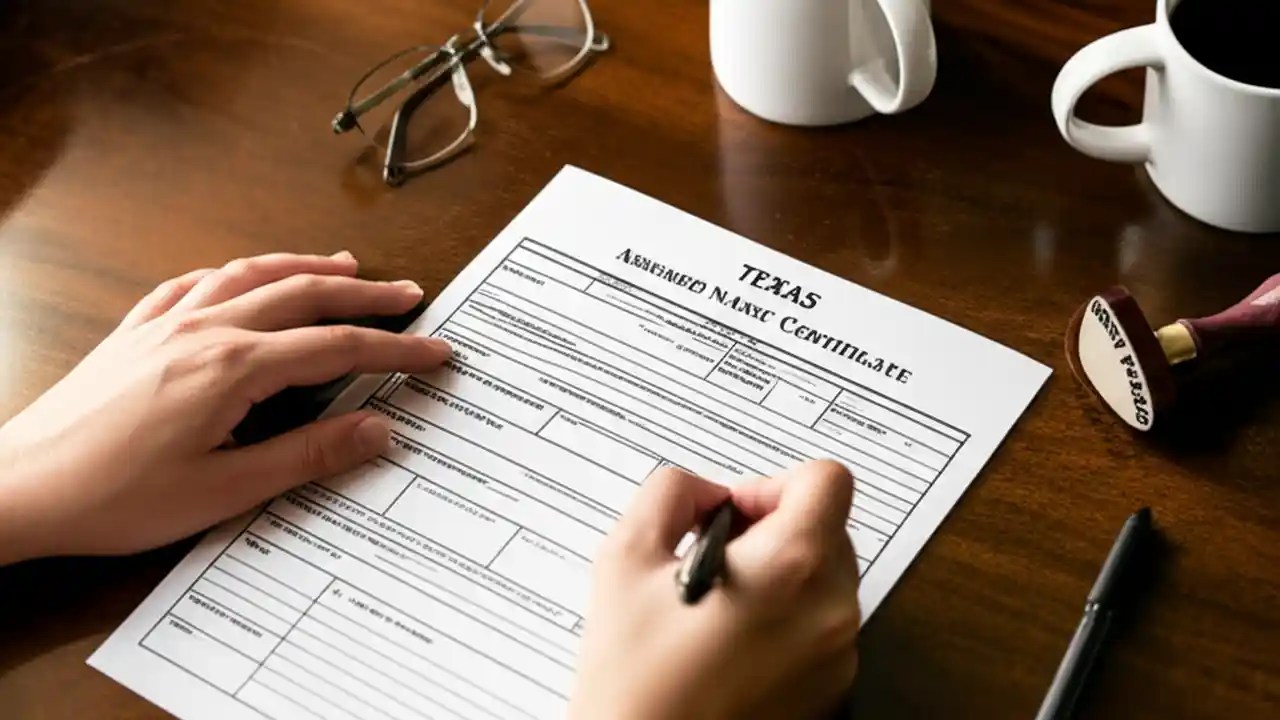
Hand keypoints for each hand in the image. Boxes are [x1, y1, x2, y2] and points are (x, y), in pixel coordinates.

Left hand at [0, 252, 449, 565]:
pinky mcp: (135, 331)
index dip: (394, 349)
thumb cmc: (113, 497)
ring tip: (344, 265)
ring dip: (304, 266)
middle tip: (407, 295)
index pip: (337, 347)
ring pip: (251, 274)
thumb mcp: (225, 489)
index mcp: (233, 368)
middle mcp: (204, 330)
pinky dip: (234, 272)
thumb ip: (309, 455)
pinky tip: (242, 276)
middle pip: (303, 294)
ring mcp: (166, 324)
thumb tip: (377, 431)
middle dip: (364, 293)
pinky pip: (194, 281)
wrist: (19, 488)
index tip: (435, 351)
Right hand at [570, 460, 860, 719]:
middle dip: (770, 531)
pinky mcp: (829, 694)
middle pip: (827, 529)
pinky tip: (725, 646)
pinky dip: (780, 625)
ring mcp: (836, 659)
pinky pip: (817, 631)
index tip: (733, 513)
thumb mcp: (626, 558)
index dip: (772, 484)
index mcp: (793, 567)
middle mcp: (830, 611)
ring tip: (713, 610)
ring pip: (822, 582)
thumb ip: (670, 494)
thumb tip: (702, 492)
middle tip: (713, 559)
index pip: (826, 479)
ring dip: (774, 579)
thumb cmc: (637, 685)